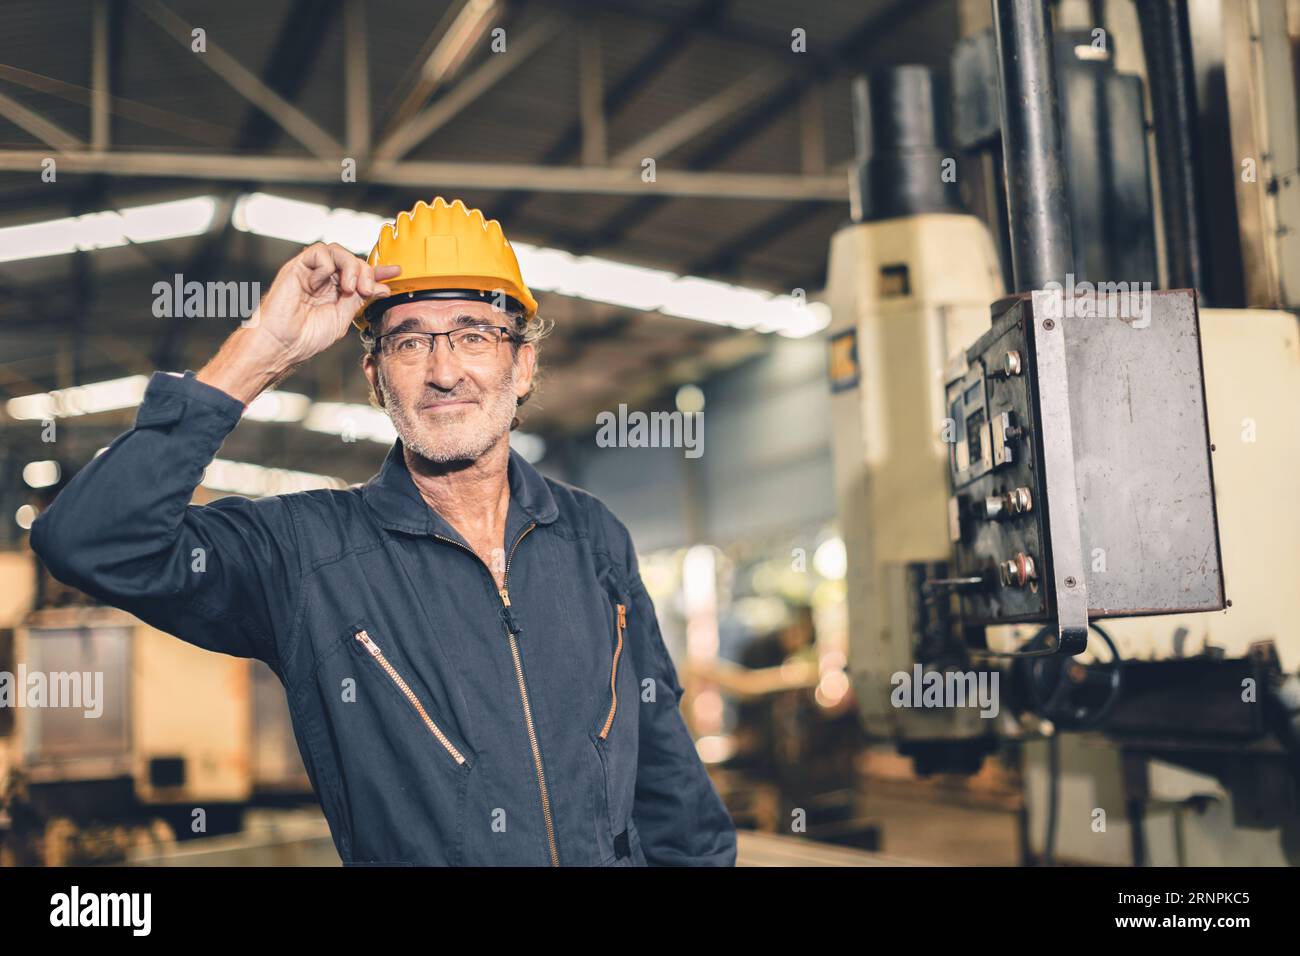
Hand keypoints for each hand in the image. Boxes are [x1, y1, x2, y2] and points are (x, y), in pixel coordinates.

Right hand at [250, 242, 400, 365]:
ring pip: (338, 251)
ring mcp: (311, 272)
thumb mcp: (342, 318)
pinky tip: (318, 286)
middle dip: (365, 272)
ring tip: (350, 288)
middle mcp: (324, 280)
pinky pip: (320, 252)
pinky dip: (327, 267)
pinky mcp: (297, 266)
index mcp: (336, 292)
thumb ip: (360, 299)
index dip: (378, 271)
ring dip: (350, 267)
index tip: (396, 271)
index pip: (360, 275)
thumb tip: (381, 287)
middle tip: (366, 290)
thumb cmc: (307, 337)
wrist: (283, 343)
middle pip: (352, 259)